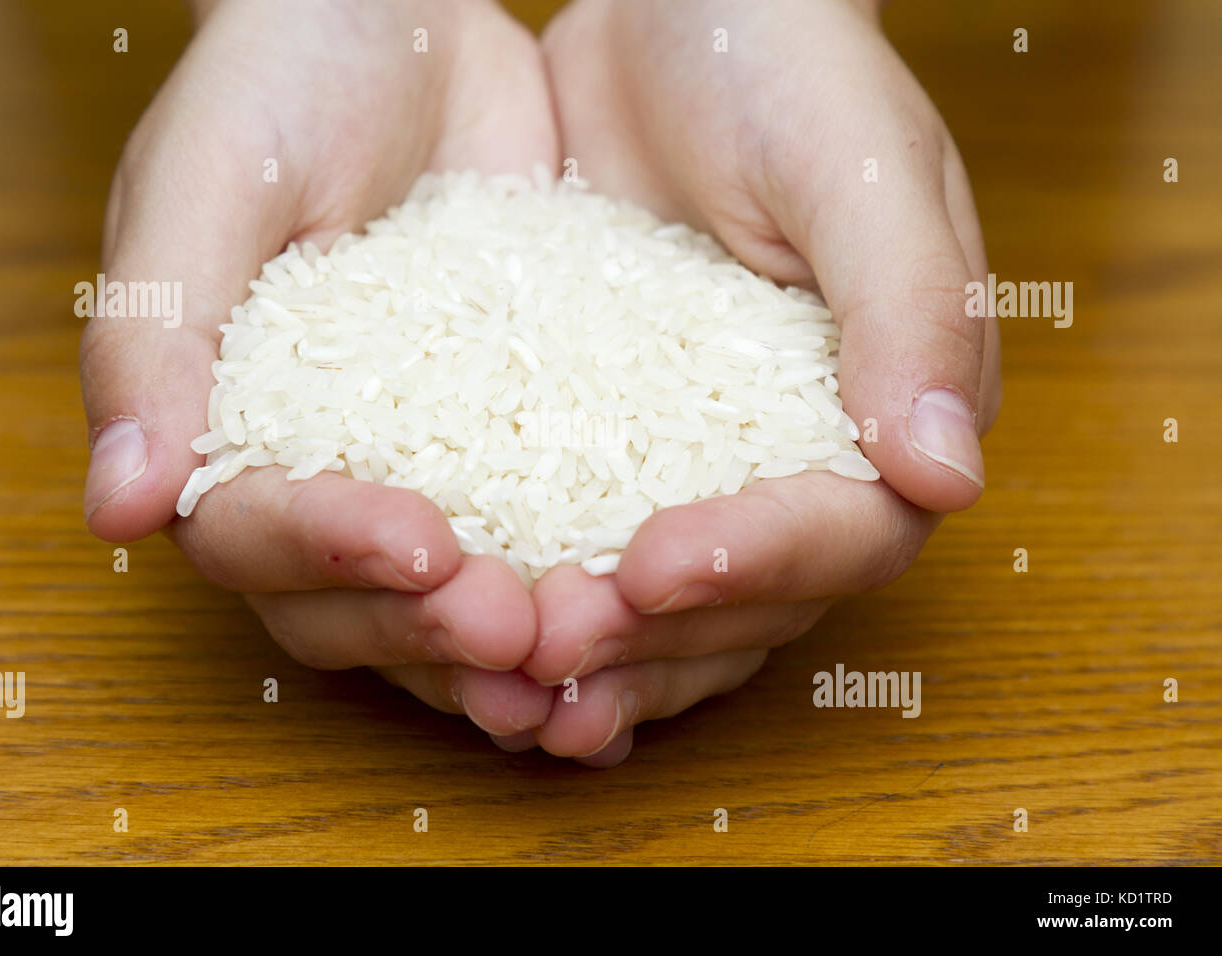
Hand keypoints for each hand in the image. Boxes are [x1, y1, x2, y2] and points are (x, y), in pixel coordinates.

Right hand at [80, 0, 558, 735]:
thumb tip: (117, 505)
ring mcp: (425, 466)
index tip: (420, 540)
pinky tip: (644, 604)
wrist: (403, 17)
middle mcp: (319, 471)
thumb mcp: (206, 187)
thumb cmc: (280, 82)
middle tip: (520, 631)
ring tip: (585, 653)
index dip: (330, 554)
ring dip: (512, 643)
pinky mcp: (519, 441)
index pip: (253, 538)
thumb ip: (157, 341)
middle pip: (354, 605)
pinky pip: (549, 527)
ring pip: (451, 600)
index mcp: (223, 430)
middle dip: (430, 629)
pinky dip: (582, 576)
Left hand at [515, 0, 1001, 764]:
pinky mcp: (609, 446)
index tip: (654, 564)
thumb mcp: (857, 162)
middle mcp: (801, 455)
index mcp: (890, 402)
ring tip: (505, 690)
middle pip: (751, 602)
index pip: (848, 531)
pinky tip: (474, 635)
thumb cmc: (782, 65)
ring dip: (592, 656)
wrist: (672, 13)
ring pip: (667, 607)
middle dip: (654, 637)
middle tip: (548, 648)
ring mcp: (701, 462)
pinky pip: (580, 546)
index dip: (760, 565)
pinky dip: (536, 598)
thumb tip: (946, 476)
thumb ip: (910, 309)